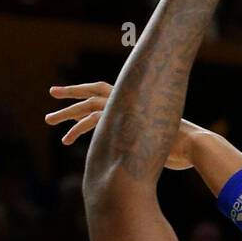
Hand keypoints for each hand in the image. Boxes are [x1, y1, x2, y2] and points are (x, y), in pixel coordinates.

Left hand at [46, 83, 199, 168]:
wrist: (193, 146)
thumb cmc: (180, 147)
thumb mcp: (156, 139)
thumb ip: (142, 137)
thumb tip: (135, 148)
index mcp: (137, 102)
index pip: (107, 92)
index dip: (88, 92)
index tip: (72, 94)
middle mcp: (130, 102)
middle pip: (94, 92)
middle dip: (71, 93)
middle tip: (52, 92)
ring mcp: (127, 110)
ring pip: (88, 105)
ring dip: (66, 113)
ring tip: (48, 120)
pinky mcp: (124, 121)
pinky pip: (93, 120)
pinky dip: (78, 129)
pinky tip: (67, 140)